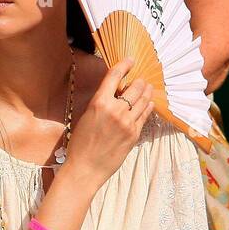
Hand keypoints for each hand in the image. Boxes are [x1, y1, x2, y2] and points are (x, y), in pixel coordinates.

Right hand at [64, 59, 155, 184]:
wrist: (86, 168)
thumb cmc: (80, 144)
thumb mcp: (86, 117)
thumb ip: (101, 103)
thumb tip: (115, 93)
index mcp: (99, 103)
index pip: (115, 76)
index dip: (124, 65)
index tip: (130, 60)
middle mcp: (116, 110)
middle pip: (135, 87)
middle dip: (139, 80)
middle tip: (140, 79)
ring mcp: (128, 122)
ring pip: (144, 100)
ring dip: (146, 91)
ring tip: (147, 87)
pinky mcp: (135, 134)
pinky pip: (146, 115)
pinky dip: (148, 106)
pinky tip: (148, 103)